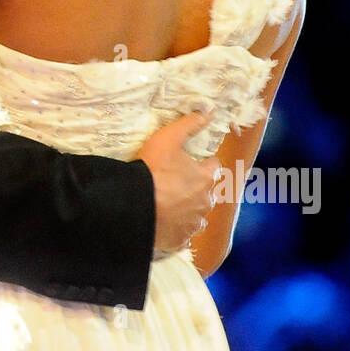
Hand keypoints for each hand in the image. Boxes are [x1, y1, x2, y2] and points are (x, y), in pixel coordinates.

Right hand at [135, 111, 221, 254]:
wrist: (135, 206)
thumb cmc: (153, 169)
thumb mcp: (169, 138)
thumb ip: (190, 124)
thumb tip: (210, 110)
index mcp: (205, 178)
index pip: (214, 167)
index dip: (205, 163)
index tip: (193, 162)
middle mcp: (205, 202)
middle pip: (208, 193)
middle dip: (198, 189)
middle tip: (178, 184)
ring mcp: (193, 224)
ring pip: (198, 216)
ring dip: (190, 211)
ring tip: (173, 206)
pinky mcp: (180, 240)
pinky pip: (184, 235)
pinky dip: (178, 229)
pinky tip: (167, 224)